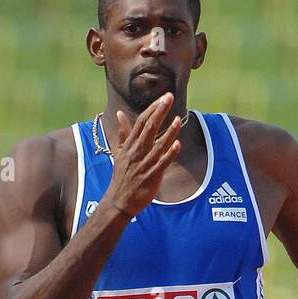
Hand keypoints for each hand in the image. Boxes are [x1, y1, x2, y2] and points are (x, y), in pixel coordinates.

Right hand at [105, 93, 181, 216]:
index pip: (142, 121)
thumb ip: (123, 132)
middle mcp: (137, 151)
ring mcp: (144, 164)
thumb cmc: (121, 176)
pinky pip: (162, 163)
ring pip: (158, 144)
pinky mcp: (152, 176)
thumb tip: (119, 114)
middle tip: (170, 97)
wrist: (119, 201)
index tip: (163, 97)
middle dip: (160, 111)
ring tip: (179, 119)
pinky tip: (177, 144)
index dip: (153, 108)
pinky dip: (170, 154)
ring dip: (169, 131)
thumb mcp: (119, 152)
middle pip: (149, 127)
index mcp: (129, 144)